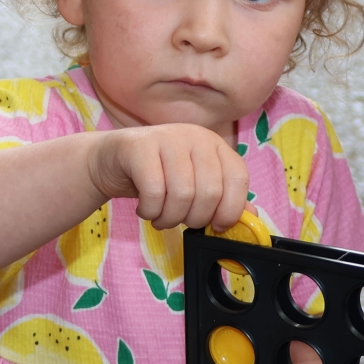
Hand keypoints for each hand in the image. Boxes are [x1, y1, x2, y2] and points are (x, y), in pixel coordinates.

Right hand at [88, 124, 249, 232]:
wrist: (112, 161)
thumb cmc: (157, 176)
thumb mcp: (193, 185)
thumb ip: (222, 199)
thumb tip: (251, 219)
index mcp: (214, 144)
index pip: (238, 178)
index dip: (231, 209)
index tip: (216, 226)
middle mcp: (195, 136)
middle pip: (210, 192)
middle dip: (194, 219)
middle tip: (178, 221)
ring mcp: (168, 138)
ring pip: (182, 195)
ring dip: (169, 218)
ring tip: (160, 218)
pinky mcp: (140, 147)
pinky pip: (154, 192)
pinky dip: (150, 212)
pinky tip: (145, 209)